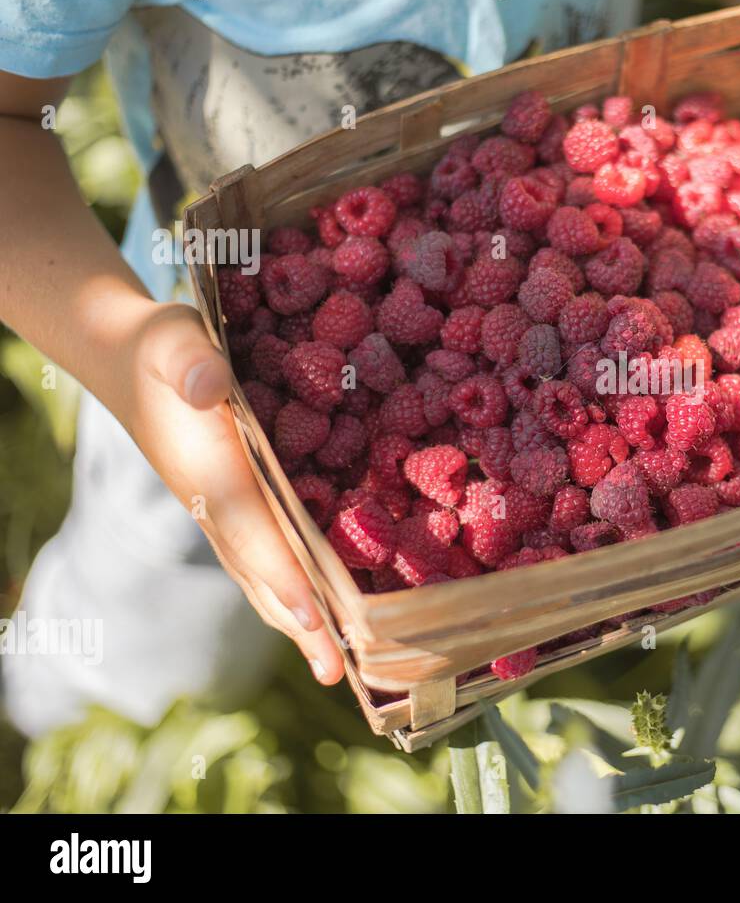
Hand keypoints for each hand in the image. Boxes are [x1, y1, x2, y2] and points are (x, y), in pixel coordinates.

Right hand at [119, 300, 345, 684]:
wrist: (128, 358)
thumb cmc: (164, 348)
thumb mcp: (177, 340)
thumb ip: (191, 361)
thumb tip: (208, 385)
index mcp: (209, 472)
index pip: (253, 533)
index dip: (284, 574)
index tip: (315, 618)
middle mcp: (214, 504)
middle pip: (261, 575)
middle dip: (299, 624)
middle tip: (337, 674)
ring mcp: (218, 512)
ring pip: (260, 576)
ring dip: (295, 620)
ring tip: (333, 666)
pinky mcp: (227, 507)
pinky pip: (261, 558)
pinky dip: (287, 591)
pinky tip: (316, 612)